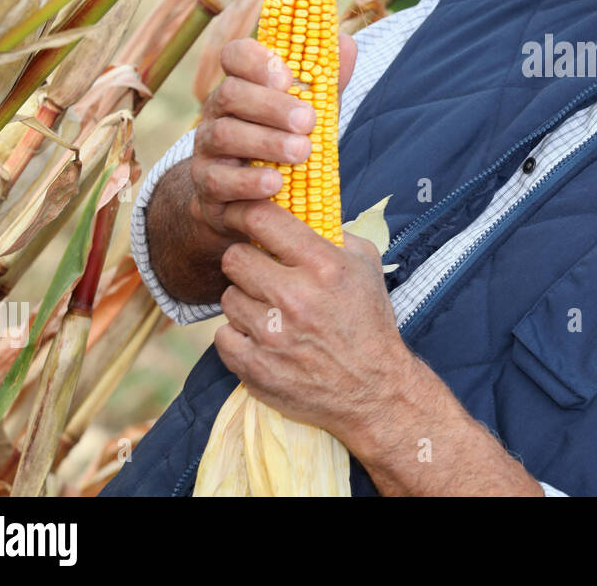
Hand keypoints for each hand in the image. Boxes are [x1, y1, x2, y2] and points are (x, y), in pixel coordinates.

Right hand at [189, 34, 357, 236]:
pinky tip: (276, 184)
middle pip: (231, 94)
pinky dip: (249, 183)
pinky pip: (219, 182)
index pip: (235, 56)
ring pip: (224, 136)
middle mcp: (217, 113)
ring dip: (266, 142)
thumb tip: (345, 43)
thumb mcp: (311, 112)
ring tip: (301, 152)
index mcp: (243, 87)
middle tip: (308, 121)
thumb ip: (327, 81)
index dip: (257, 60)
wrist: (255, 203)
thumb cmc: (286, 143)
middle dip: (272, 105)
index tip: (288, 76)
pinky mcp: (208, 188)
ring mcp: (208, 151)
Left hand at [213, 198, 406, 437]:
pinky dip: (239, 336)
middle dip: (246, 261)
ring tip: (270, 311)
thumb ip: (334, 233)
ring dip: (245, 301)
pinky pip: (223, 335)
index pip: (263, 220)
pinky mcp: (255, 368)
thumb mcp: (367, 266)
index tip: (242, 215)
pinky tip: (263, 337)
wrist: (373, 389)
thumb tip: (301, 208)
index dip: (246, 212)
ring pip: (228, 297)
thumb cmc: (369, 322)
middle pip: (234, 258)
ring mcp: (272, 336)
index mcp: (324, 267)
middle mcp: (295, 298)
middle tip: (261, 272)